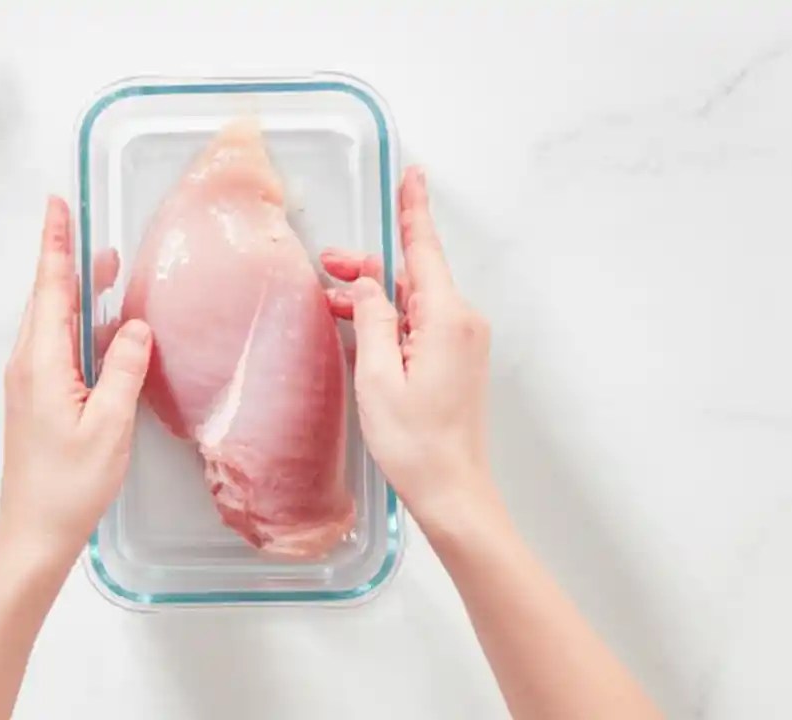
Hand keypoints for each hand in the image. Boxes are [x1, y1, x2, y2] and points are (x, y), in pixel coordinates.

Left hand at [0, 197, 152, 559]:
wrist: (34, 534)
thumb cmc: (69, 485)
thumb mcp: (109, 425)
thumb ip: (124, 369)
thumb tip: (134, 325)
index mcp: (42, 363)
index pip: (50, 288)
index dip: (55, 244)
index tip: (56, 205)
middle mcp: (29, 365)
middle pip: (50, 299)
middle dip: (69, 260)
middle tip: (90, 229)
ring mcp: (31, 383)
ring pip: (55, 323)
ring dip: (78, 294)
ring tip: (105, 269)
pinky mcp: (39, 400)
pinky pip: (60, 348)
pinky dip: (81, 327)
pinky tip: (105, 332)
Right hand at [321, 167, 494, 526]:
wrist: (453, 491)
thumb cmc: (417, 443)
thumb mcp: (378, 376)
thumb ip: (371, 319)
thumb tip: (367, 283)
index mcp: (447, 319)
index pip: (425, 250)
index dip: (414, 211)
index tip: (413, 176)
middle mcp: (462, 323)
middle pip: (414, 275)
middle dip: (372, 266)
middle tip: (328, 264)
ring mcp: (462, 342)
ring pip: (413, 301)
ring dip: (376, 297)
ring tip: (333, 300)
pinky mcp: (456, 360)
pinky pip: (419, 324)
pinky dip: (389, 320)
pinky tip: (361, 328)